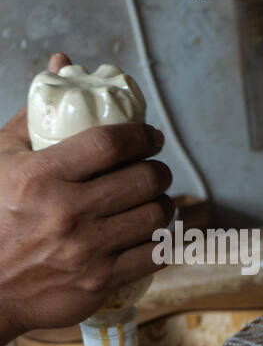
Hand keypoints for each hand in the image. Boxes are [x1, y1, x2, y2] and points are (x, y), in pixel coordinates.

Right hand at [0, 52, 173, 342]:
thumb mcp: (2, 159)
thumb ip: (35, 114)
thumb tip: (63, 63)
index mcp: (40, 176)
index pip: (111, 143)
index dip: (142, 136)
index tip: (151, 137)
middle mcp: (66, 212)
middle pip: (143, 180)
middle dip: (158, 170)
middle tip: (155, 170)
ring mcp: (87, 249)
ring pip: (155, 216)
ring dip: (164, 204)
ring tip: (156, 200)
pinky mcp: (102, 281)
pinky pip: (156, 254)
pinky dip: (162, 240)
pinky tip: (155, 232)